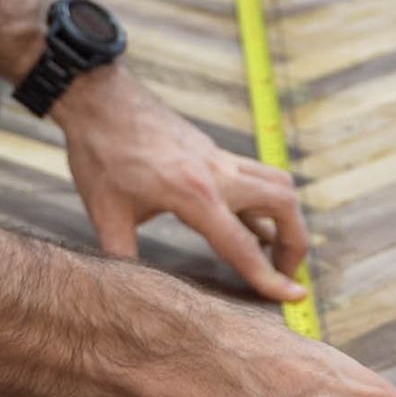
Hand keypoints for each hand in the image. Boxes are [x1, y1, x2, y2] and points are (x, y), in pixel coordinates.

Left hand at [53, 66, 311, 303]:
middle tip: (283, 274)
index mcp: (194, 194)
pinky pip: (254, 175)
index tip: (295, 298)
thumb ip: (121, 256)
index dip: (270, 278)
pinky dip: (263, 201)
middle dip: (295, 244)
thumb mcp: (105, 213)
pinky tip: (249, 222)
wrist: (100, 98)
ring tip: (274, 250)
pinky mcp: (213, 149)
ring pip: (277, 182)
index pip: (243, 245)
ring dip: (288, 217)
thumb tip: (123, 295)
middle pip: (283, 204)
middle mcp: (217, 173)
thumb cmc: (101, 153)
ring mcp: (218, 157)